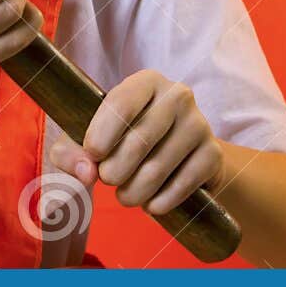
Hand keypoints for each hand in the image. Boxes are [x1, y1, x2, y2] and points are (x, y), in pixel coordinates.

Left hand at [47, 69, 226, 215]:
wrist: (181, 157)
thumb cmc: (126, 141)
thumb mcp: (94, 140)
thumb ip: (71, 152)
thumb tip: (84, 171)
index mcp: (146, 82)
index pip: (121, 104)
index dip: (101, 134)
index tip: (92, 155)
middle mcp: (177, 95)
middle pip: (139, 141)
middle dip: (114, 170)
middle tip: (108, 180)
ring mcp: (199, 124)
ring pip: (158, 168)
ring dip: (134, 192)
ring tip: (126, 196)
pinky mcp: (213, 154)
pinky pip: (182, 185)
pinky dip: (160, 202)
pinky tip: (151, 205)